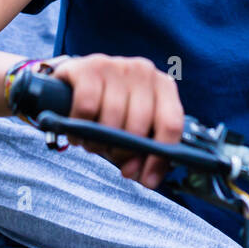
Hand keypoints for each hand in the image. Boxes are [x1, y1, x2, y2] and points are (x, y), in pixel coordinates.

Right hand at [51, 54, 180, 189]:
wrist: (77, 79)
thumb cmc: (112, 106)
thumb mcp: (134, 126)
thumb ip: (144, 152)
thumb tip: (145, 178)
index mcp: (164, 86)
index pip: (171, 124)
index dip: (159, 158)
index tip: (147, 181)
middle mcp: (145, 71)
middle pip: (139, 126)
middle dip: (123, 152)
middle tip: (110, 155)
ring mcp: (117, 66)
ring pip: (112, 118)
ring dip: (98, 142)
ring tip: (92, 143)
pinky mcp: (89, 67)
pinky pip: (87, 107)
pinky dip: (79, 126)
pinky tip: (76, 132)